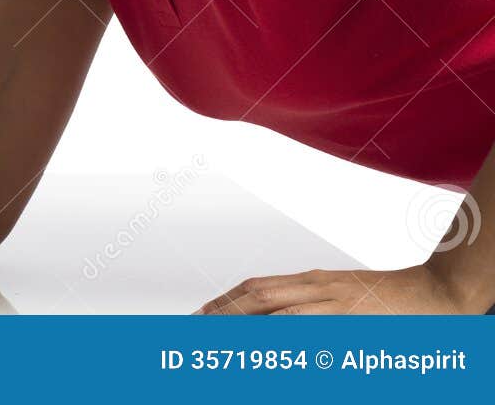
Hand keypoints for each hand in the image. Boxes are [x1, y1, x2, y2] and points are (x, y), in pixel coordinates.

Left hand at [194, 263, 482, 314]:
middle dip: (222, 311)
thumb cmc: (387, 301)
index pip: (256, 290)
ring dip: (244, 322)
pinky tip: (267, 347)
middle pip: (258, 296)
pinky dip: (285, 336)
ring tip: (216, 334)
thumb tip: (271, 324)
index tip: (198, 316)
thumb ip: (307, 310)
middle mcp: (317, 287)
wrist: (436, 293)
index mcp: (311, 282)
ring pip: (278, 311)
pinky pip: (311, 329)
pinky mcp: (352, 316)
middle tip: (193, 326)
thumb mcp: (340, 300)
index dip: (224, 302)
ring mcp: (334, 301)